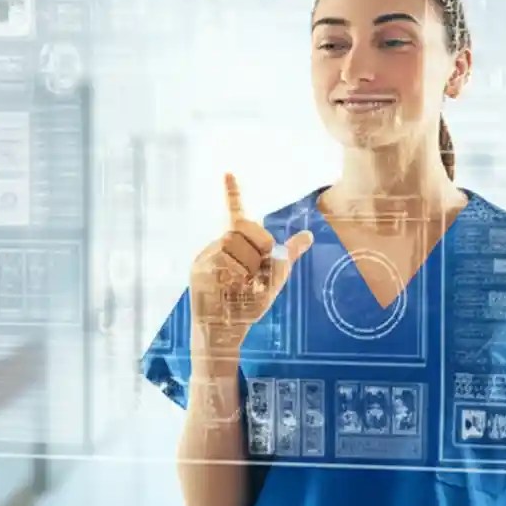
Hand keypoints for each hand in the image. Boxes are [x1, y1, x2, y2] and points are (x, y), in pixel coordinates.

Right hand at [189, 173, 312, 356]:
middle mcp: (217, 246)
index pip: (235, 214)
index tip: (228, 172)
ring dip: (249, 266)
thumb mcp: (273, 280)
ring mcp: (205, 258)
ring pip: (235, 244)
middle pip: (243, 228)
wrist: (225, 333)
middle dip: (259, 247)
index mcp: (234, 245)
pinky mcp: (198, 270)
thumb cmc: (247, 307)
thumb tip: (307, 235)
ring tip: (244, 287)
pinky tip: (232, 289)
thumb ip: (286, 255)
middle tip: (258, 273)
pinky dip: (236, 276)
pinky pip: (224, 261)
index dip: (233, 193)